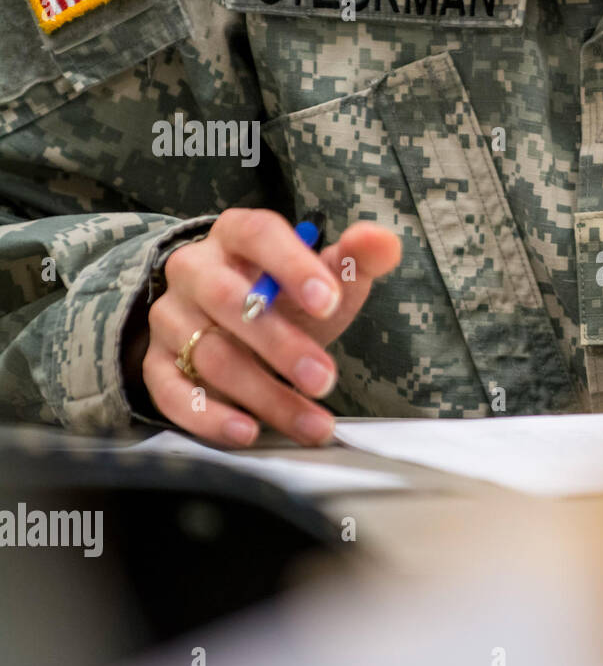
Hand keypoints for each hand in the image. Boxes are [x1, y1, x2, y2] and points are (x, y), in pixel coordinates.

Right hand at [142, 209, 401, 446]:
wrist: (236, 324)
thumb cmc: (287, 296)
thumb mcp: (326, 276)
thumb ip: (356, 258)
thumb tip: (382, 243)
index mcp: (237, 234)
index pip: (259, 235)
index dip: (293, 266)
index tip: (328, 299)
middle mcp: (194, 269)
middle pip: (227, 300)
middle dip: (280, 344)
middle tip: (326, 378)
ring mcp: (170, 317)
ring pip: (210, 355)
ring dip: (265, 394)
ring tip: (312, 422)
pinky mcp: (156, 363)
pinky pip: (170, 391)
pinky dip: (208, 416)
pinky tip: (248, 432)